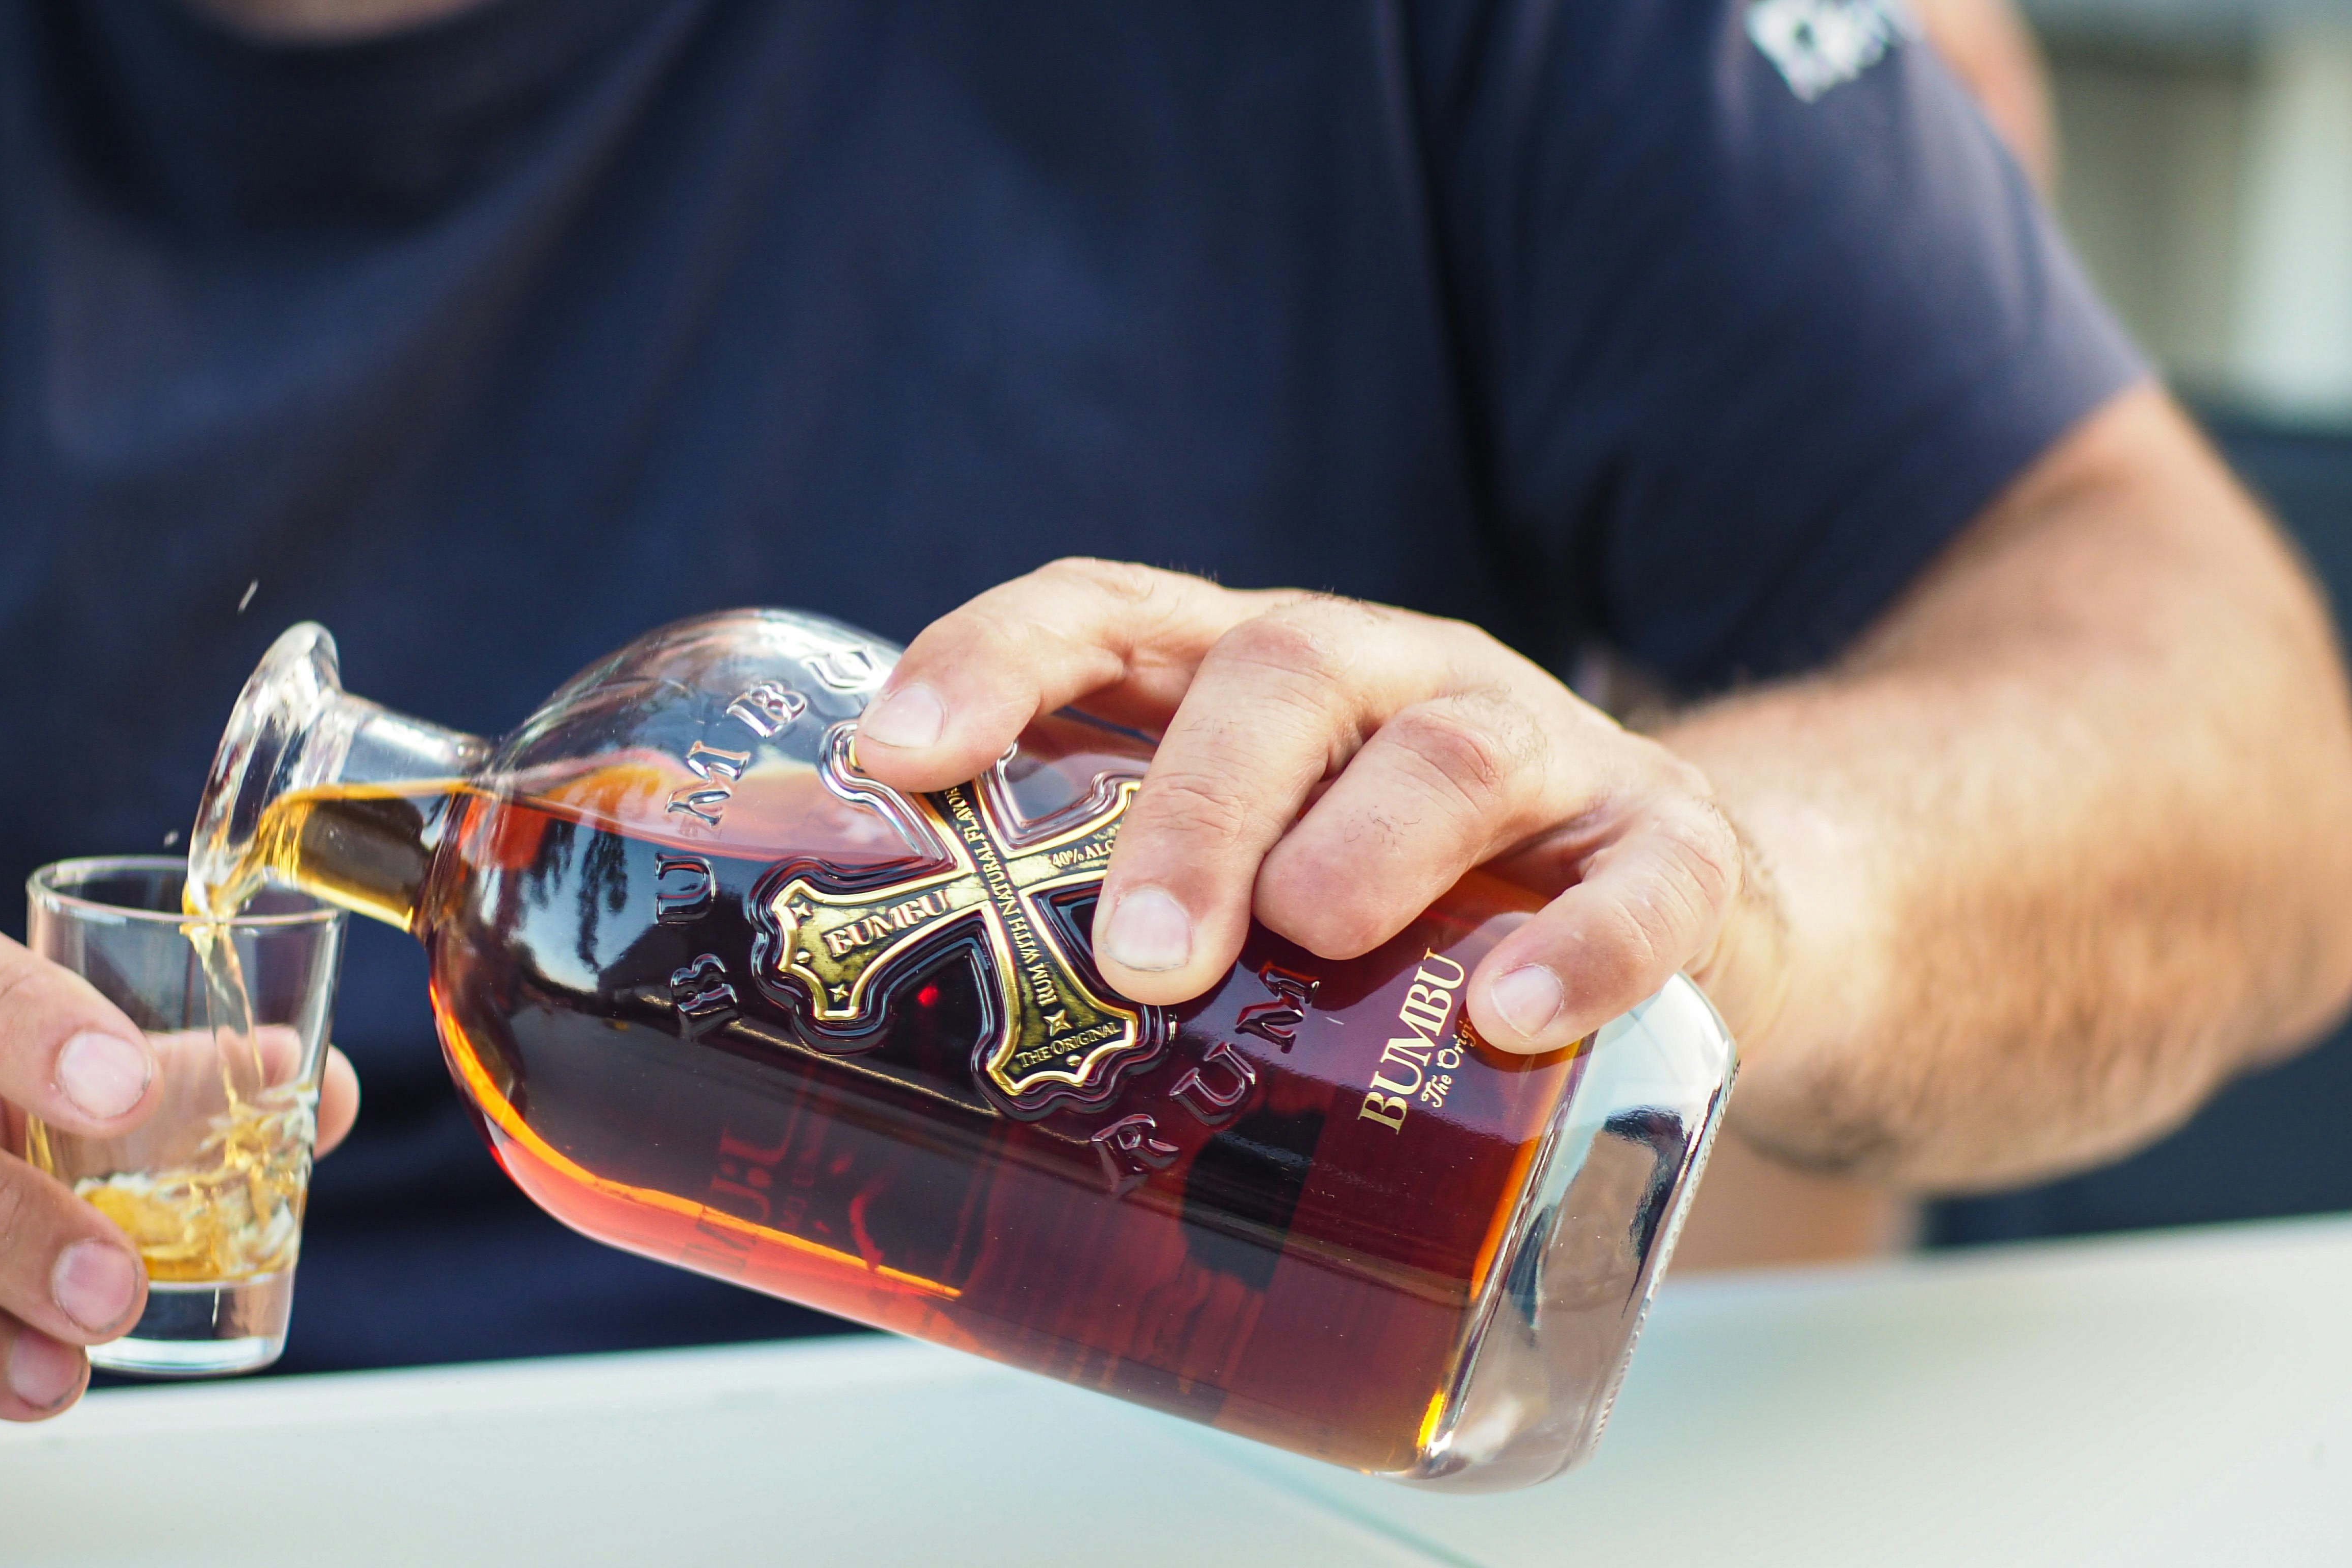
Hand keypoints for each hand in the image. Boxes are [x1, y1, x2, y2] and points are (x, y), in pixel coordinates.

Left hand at [852, 559, 1748, 1053]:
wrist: (1668, 905)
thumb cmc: (1394, 904)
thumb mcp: (1252, 882)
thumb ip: (1113, 947)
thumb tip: (911, 1126)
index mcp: (1251, 677)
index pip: (1105, 614)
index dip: (994, 658)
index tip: (899, 755)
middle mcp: (1387, 680)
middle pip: (1280, 679)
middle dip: (1194, 809)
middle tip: (1138, 954)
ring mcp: (1539, 753)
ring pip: (1452, 754)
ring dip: (1366, 845)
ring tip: (1312, 935)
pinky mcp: (1670, 849)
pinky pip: (1646, 880)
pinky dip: (1580, 948)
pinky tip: (1511, 1015)